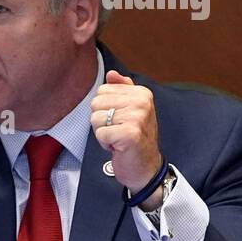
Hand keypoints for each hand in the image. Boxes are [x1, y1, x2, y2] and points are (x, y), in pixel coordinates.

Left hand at [91, 70, 164, 209]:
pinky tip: (118, 147)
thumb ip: (122, 89)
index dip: (104, 109)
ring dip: (103, 133)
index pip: (101, 91)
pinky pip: (100, 133)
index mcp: (141, 93)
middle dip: (101, 121)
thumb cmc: (135, 138)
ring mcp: (137, 117)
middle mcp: (142, 102)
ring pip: (96, 118)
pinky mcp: (130, 134)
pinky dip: (105, 143)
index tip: (119, 120)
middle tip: (118, 131)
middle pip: (96, 103)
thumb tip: (111, 73)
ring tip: (118, 138)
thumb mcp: (130, 110)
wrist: (145, 167)